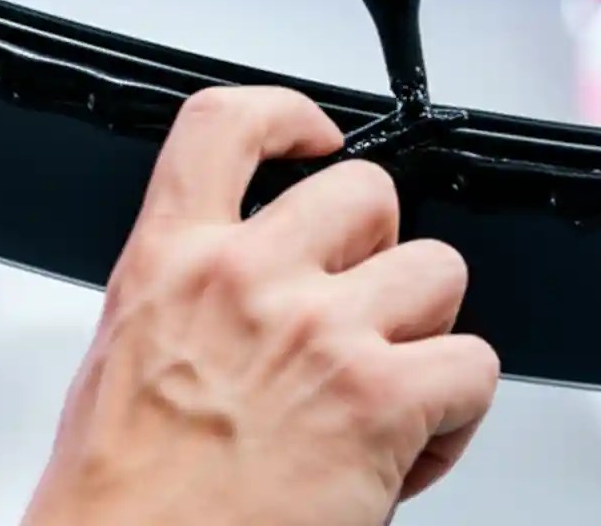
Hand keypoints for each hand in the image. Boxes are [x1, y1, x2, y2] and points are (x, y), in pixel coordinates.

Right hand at [22, 86, 499, 525]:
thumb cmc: (125, 500)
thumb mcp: (131, 361)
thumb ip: (197, 299)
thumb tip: (262, 284)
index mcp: (172, 264)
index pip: (225, 125)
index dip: (288, 113)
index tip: (317, 136)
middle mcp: (248, 280)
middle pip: (369, 191)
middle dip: (380, 248)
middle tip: (359, 312)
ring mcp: (320, 332)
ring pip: (440, 268)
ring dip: (428, 326)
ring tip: (389, 387)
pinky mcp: (379, 398)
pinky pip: (475, 365)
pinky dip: (459, 412)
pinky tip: (412, 447)